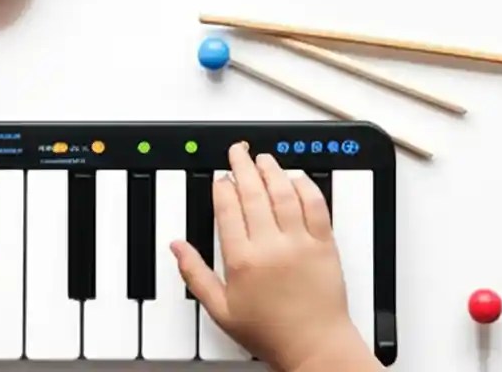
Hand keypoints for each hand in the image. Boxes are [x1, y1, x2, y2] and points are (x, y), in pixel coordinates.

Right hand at [171, 145, 379, 371]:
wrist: (315, 347)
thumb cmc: (270, 332)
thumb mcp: (220, 309)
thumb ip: (195, 274)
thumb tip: (177, 247)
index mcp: (242, 260)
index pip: (228, 209)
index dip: (222, 188)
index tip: (220, 179)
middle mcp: (271, 247)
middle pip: (254, 193)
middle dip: (243, 167)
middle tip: (238, 153)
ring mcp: (300, 243)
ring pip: (284, 193)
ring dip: (272, 170)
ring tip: (264, 159)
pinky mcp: (325, 245)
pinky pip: (316, 206)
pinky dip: (306, 187)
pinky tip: (296, 178)